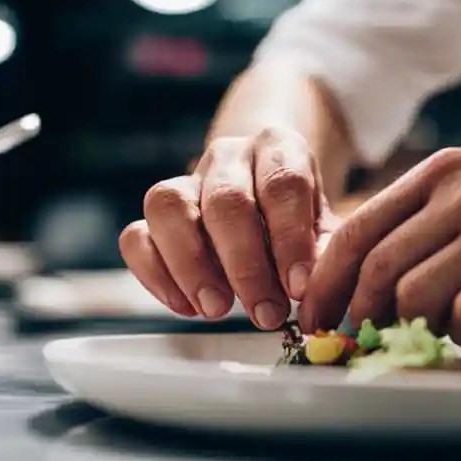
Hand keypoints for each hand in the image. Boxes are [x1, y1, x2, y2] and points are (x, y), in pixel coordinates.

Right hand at [120, 128, 336, 329]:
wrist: (266, 193)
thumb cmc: (297, 217)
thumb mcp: (324, 226)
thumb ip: (324, 253)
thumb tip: (314, 290)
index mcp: (278, 147)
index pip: (282, 184)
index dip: (290, 239)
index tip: (297, 288)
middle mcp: (228, 155)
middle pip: (226, 201)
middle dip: (246, 266)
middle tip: (265, 312)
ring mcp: (186, 180)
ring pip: (169, 207)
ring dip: (192, 266)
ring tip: (218, 310)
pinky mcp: (156, 212)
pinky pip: (135, 236)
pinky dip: (156, 275)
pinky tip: (185, 307)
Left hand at [299, 148, 460, 347]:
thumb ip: (422, 220)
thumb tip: (353, 281)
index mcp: (443, 171)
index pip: (357, 230)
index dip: (327, 283)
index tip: (317, 318)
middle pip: (379, 270)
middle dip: (360, 319)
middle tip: (361, 344)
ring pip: (418, 296)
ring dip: (413, 330)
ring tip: (431, 336)